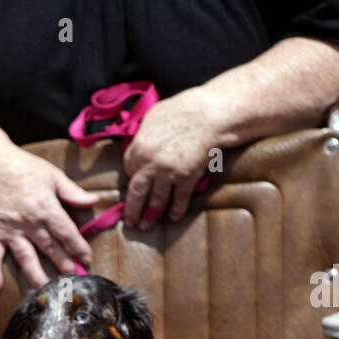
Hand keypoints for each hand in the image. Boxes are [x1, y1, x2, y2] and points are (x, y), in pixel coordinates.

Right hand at [0, 147, 99, 291]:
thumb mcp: (53, 175)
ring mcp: (11, 230)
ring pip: (26, 257)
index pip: (67, 233)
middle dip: (63, 265)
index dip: (78, 248)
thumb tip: (94, 200)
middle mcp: (30, 222)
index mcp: (47, 208)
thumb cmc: (23, 167)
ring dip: (35, 276)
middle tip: (73, 280)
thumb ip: (73, 192)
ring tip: (44, 291)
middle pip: (50, 248)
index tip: (87, 260)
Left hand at [122, 87, 221, 230]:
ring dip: (151, 216)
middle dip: (132, 211)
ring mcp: (169, 173)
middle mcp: (151, 164)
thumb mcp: (152, 119)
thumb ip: (142, 137)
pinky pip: (179, 199)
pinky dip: (176, 210)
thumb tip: (137, 148)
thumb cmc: (181, 111)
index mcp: (139, 148)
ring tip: (146, 227)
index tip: (135, 182)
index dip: (133, 175)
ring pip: (156, 200)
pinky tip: (172, 217)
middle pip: (136, 192)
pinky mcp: (187, 178)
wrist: (209, 115)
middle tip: (131, 223)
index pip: (129, 169)